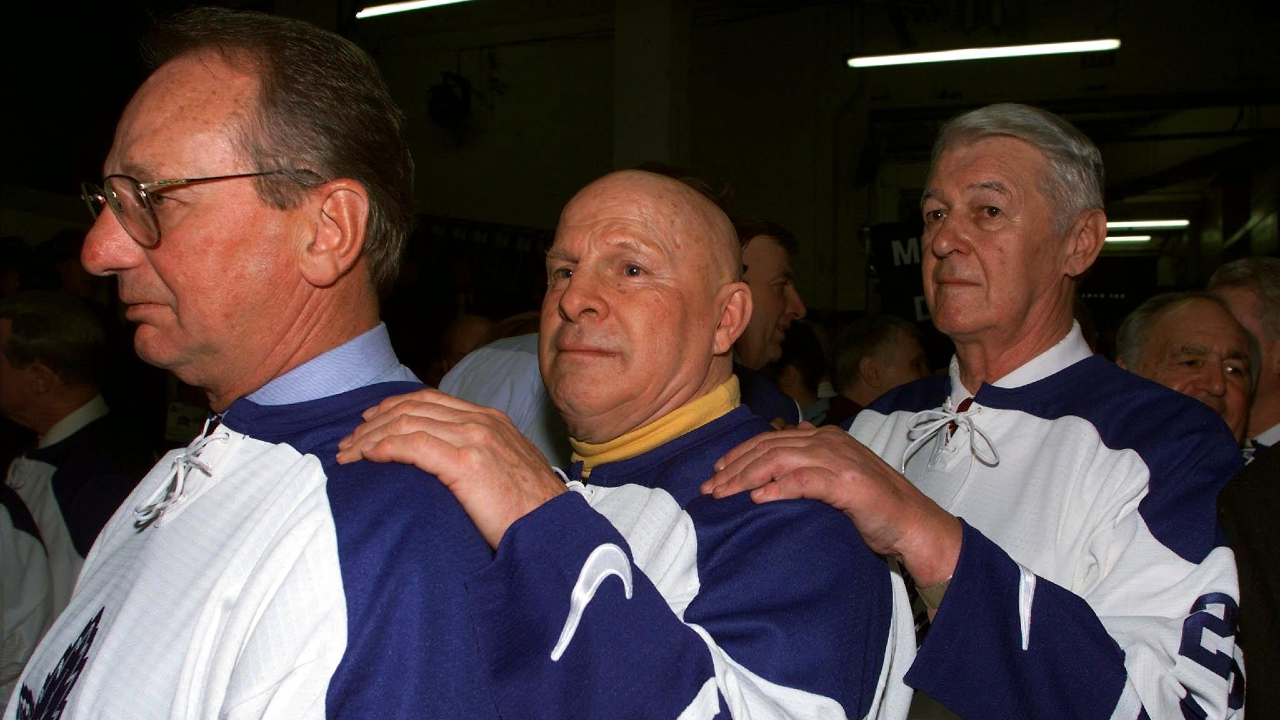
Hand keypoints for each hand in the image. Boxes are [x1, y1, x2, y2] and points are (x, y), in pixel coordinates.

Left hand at [337, 388, 565, 547]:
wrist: (552, 528)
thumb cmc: (529, 509)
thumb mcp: (506, 468)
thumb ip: (479, 455)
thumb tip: (445, 464)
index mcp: (490, 419)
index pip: (430, 400)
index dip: (393, 407)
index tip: (369, 423)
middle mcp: (480, 421)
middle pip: (412, 408)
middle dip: (373, 423)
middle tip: (348, 443)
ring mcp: (474, 438)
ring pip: (407, 423)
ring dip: (370, 437)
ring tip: (349, 455)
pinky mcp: (466, 462)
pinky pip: (413, 445)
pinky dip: (384, 448)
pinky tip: (368, 458)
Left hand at [700, 424, 960, 585]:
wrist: (913, 523)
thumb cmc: (872, 507)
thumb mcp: (835, 478)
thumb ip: (808, 468)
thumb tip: (772, 469)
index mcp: (824, 438)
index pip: (771, 439)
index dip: (740, 454)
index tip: (716, 472)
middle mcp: (828, 442)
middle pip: (768, 448)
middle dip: (734, 468)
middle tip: (709, 489)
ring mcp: (838, 460)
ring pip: (779, 460)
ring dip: (746, 477)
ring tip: (724, 494)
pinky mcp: (846, 483)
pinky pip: (803, 480)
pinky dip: (778, 487)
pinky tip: (757, 499)